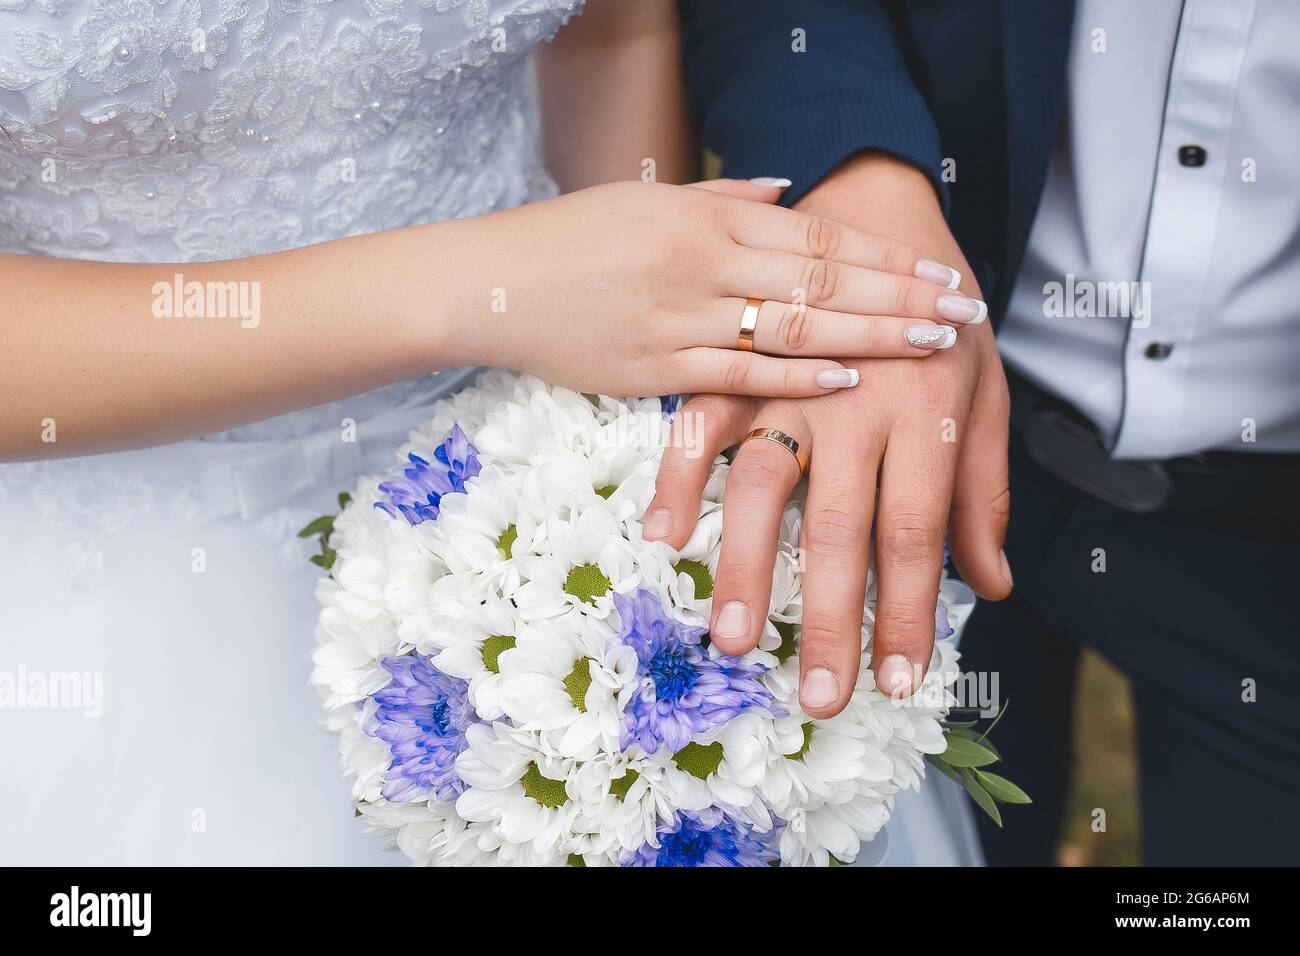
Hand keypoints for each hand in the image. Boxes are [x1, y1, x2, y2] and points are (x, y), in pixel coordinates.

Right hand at [447, 178, 984, 398]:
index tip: (940, 270)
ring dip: (870, 335)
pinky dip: (795, 378)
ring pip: (794, 326)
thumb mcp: (648, 199)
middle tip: (964, 309)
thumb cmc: (572, 238)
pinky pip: (737, 374)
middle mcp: (704, 260)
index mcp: (706, 216)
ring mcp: (680, 315)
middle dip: (902, 295)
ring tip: (930, 343)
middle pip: (823, 278)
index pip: (818, 235)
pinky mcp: (654, 367)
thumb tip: (785, 189)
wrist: (494, 283)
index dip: (886, 255)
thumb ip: (722, 198)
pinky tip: (846, 379)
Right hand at [643, 155, 1012, 716]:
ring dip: (747, 566)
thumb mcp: (982, 394)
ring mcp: (789, 384)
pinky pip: (697, 428)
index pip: (918, 534)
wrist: (880, 203)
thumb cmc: (941, 315)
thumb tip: (993, 584)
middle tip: (822, 697)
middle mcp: (856, 404)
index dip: (908, 613)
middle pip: (843, 528)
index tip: (899, 683)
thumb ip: (985, 489)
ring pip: (763, 486)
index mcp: (926, 412)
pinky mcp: (737, 365)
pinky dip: (675, 483)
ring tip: (734, 639)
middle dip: (833, 619)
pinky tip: (660, 542)